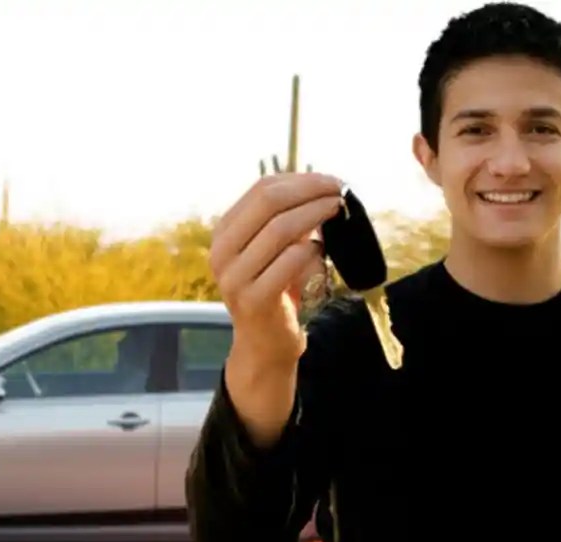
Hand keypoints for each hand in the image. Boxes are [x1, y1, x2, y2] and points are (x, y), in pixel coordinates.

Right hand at [210, 172, 342, 364]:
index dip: (300, 179)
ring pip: (279, 229)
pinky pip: (288, 262)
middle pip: (267, 202)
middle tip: (339, 191)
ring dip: (314, 214)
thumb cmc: (275, 291)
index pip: (261, 189)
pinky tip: (321, 252)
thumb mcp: (276, 250)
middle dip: (309, 191)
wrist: (264, 344)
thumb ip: (290, 220)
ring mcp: (234, 277)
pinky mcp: (253, 300)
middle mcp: (222, 252)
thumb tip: (323, 187)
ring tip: (337, 211)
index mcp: (224, 233)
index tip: (330, 180)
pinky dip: (310, 251)